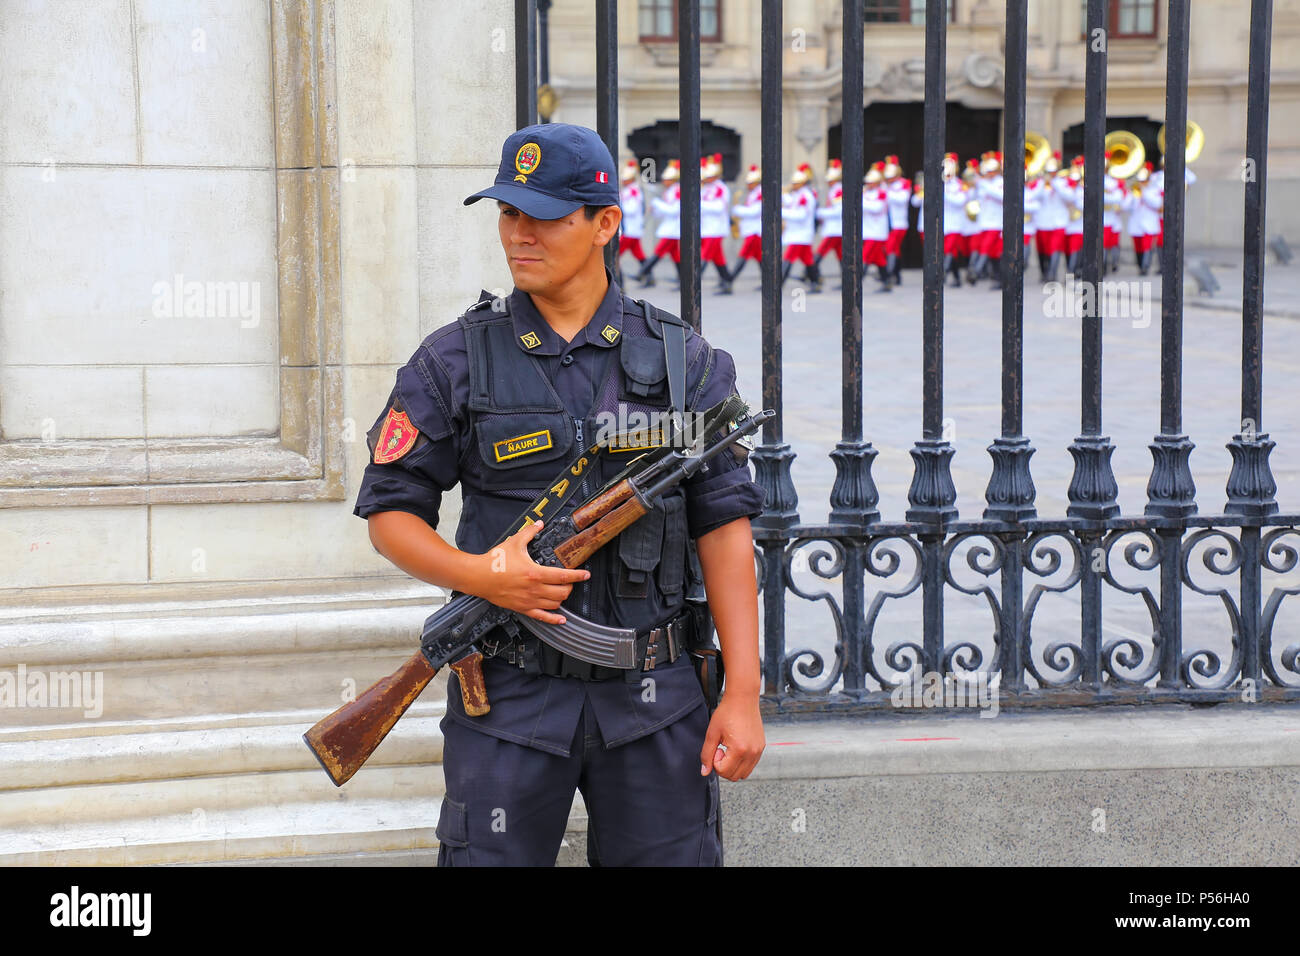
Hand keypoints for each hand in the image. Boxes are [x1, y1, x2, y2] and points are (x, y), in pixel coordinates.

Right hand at [472, 520, 589, 624]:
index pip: (563, 576)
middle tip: (570, 581)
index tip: (586, 574)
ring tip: (563, 592)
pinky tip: (561, 619)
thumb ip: (529, 532)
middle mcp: (534, 589)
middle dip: (570, 587)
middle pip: (563, 592)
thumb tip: (539, 524)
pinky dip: (554, 619)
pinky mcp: (522, 608)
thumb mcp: (514, 542)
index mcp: (535, 573)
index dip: (578, 576)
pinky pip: (542, 617)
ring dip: (562, 598)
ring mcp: (529, 600)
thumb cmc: (494, 561)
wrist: (478, 577)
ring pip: (555, 604)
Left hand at [699, 692, 763, 781]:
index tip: (717, 748)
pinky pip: (751, 765)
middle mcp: (752, 753)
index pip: (724, 772)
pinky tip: (736, 748)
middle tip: (721, 749)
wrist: (743, 699)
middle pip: (734, 776)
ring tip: (729, 749)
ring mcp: (758, 751)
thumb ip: (707, 754)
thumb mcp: (712, 733)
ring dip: (733, 767)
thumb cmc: (727, 712)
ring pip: (743, 774)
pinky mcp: (761, 747)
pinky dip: (741, 762)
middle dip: (724, 767)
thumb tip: (705, 772)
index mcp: (739, 749)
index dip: (715, 762)